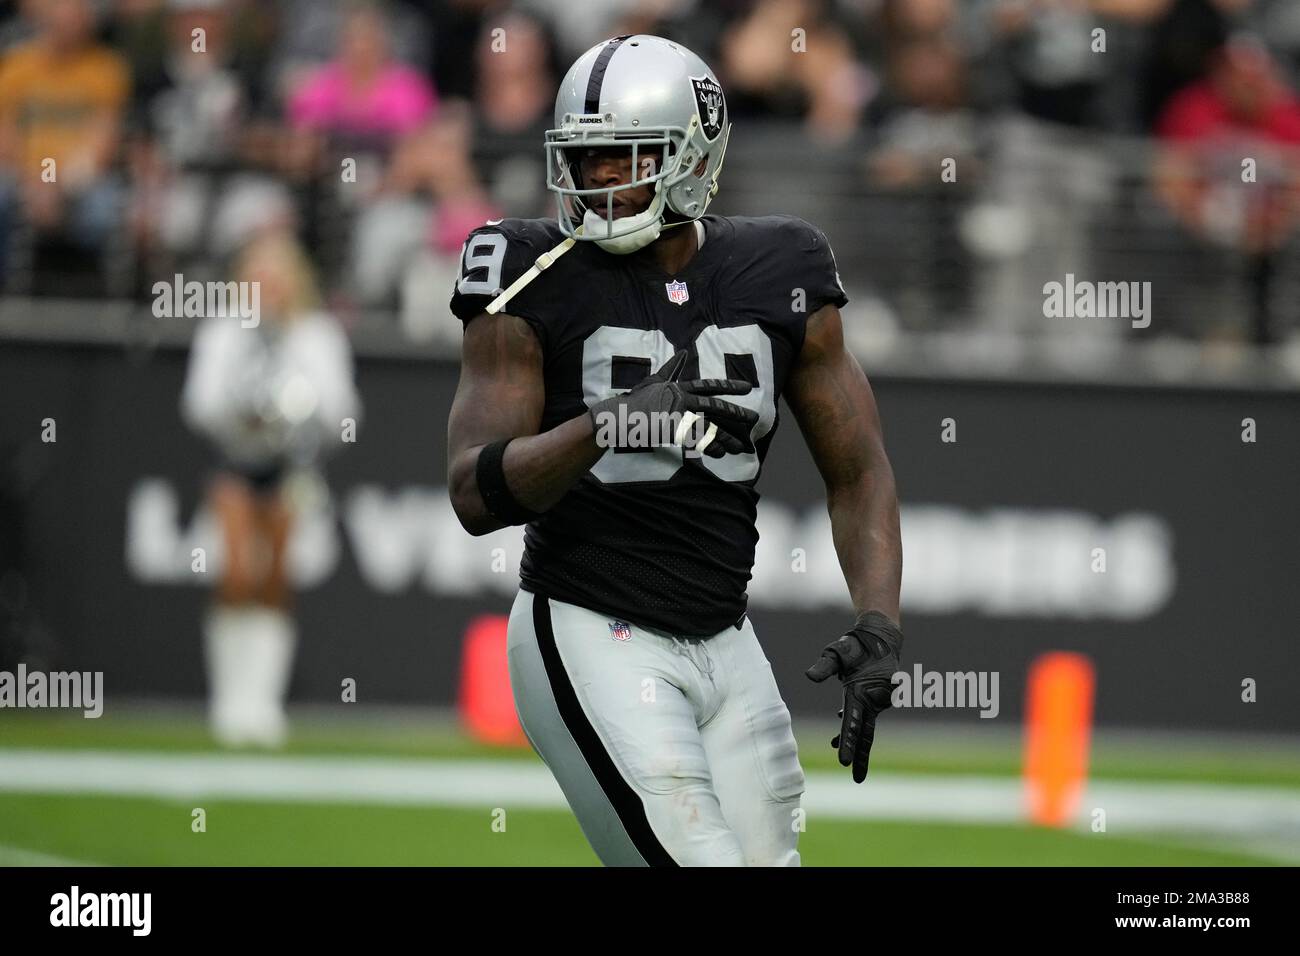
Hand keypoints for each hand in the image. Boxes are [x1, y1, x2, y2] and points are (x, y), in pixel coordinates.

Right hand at [588, 348, 757, 457]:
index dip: (730, 386)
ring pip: (710, 427)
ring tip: (741, 447)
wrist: (619, 417)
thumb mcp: (653, 380)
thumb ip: (670, 369)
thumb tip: (683, 353)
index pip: (710, 385)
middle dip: (737, 413)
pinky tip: (722, 455)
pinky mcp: (674, 430)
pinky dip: (711, 448)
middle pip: (716, 406)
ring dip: (727, 438)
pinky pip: (697, 441)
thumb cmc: (634, 400)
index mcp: (679, 387)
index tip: (748, 388)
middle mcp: (682, 398)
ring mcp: (679, 414)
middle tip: (755, 418)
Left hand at [805, 611, 902, 782]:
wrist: (882, 638)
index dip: (848, 744)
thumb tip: (809, 676)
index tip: (844, 762)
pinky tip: (841, 731)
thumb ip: (824, 666)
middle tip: (857, 780)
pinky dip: (856, 724)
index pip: (852, 724)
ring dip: (854, 739)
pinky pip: (867, 716)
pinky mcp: (880, 700)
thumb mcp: (836, 652)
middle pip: (865, 735)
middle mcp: (874, 700)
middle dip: (861, 757)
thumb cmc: (855, 645)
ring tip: (840, 752)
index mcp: (861, 693)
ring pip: (866, 726)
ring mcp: (880, 701)